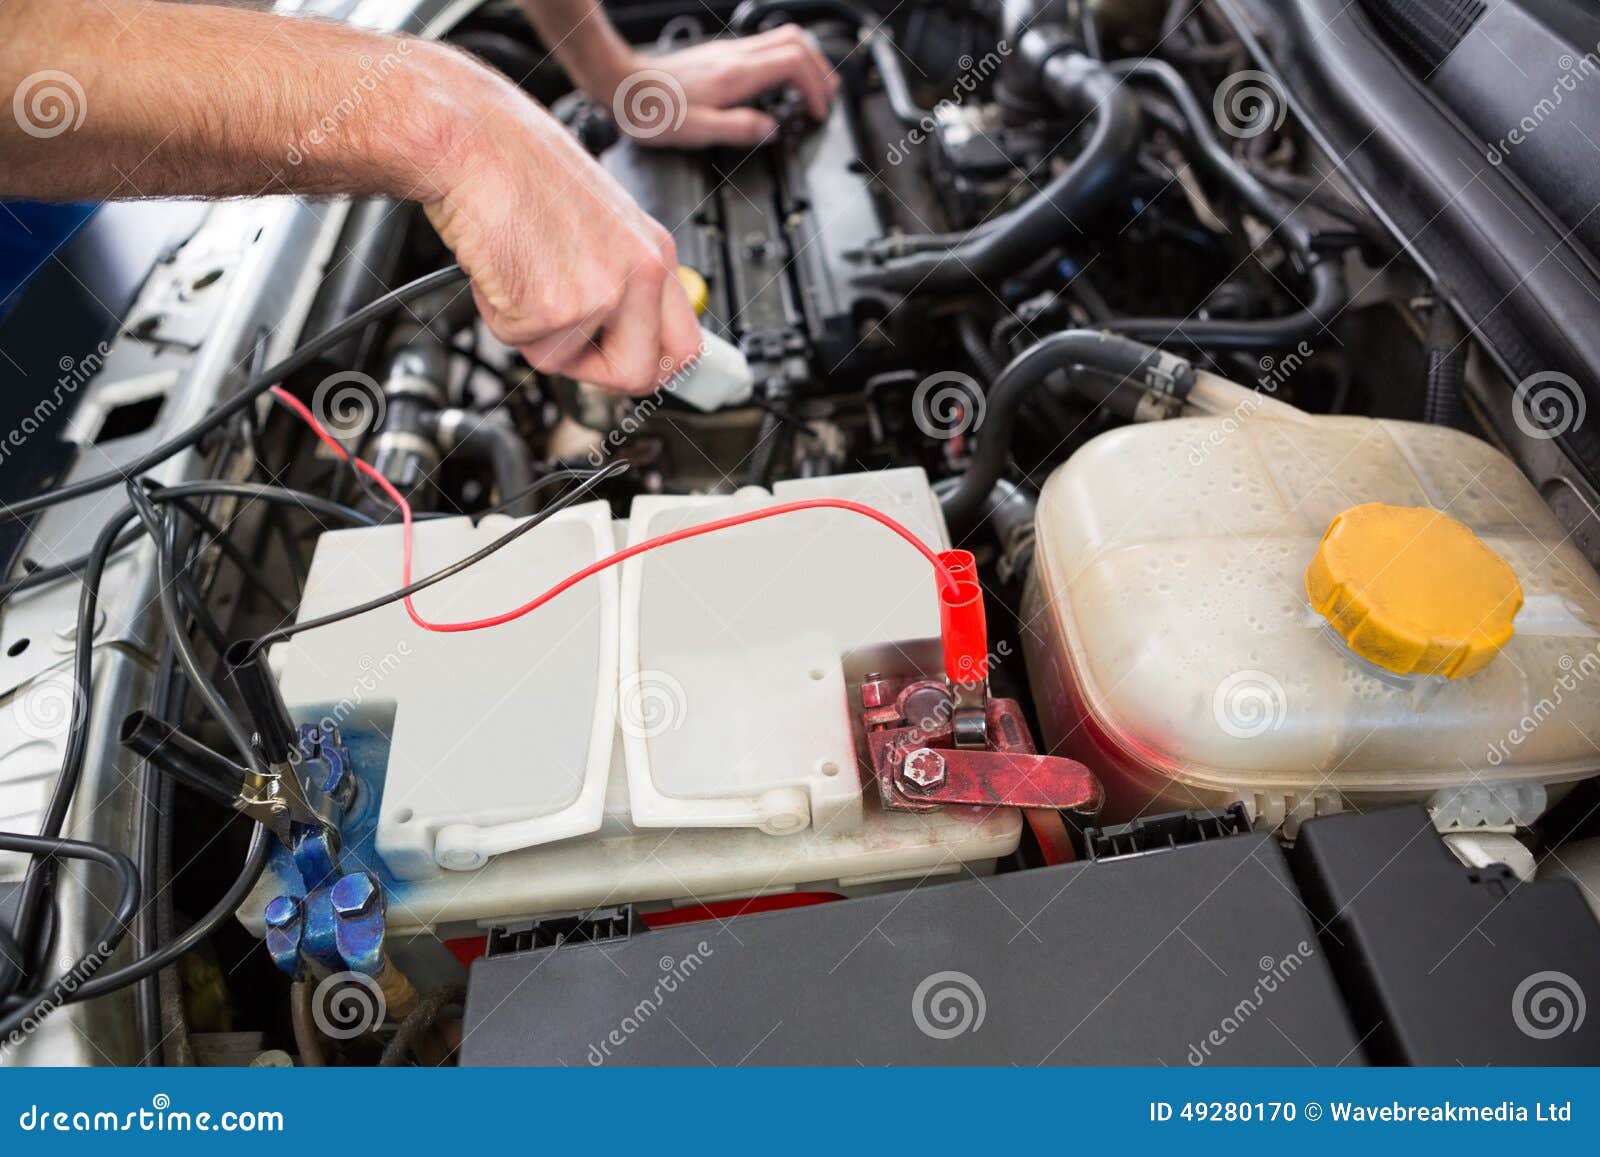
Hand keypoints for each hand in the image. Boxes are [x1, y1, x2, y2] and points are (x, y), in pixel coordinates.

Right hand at [421, 53, 701, 394]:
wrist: (471, 138)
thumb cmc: (520, 166)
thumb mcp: (601, 222)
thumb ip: (620, 277)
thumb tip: (617, 332)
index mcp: (655, 252)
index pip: (684, 345)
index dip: (650, 366)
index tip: (624, 365)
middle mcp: (640, 274)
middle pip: (640, 376)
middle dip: (593, 371)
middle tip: (560, 337)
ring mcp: (601, 293)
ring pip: (565, 363)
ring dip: (530, 331)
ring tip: (519, 272)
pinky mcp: (552, 307)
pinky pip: (519, 342)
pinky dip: (496, 312)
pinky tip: (498, 264)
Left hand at [602, 25, 839, 147]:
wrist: (621, 85)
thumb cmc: (652, 110)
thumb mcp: (697, 130)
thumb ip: (740, 128)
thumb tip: (771, 130)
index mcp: (736, 74)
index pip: (795, 63)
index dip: (816, 87)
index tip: (816, 111)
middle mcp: (735, 56)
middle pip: (797, 42)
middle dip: (820, 69)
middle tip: (826, 97)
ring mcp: (728, 52)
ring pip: (783, 39)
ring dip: (805, 61)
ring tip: (812, 88)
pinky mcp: (719, 56)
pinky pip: (765, 48)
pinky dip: (784, 62)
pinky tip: (779, 83)